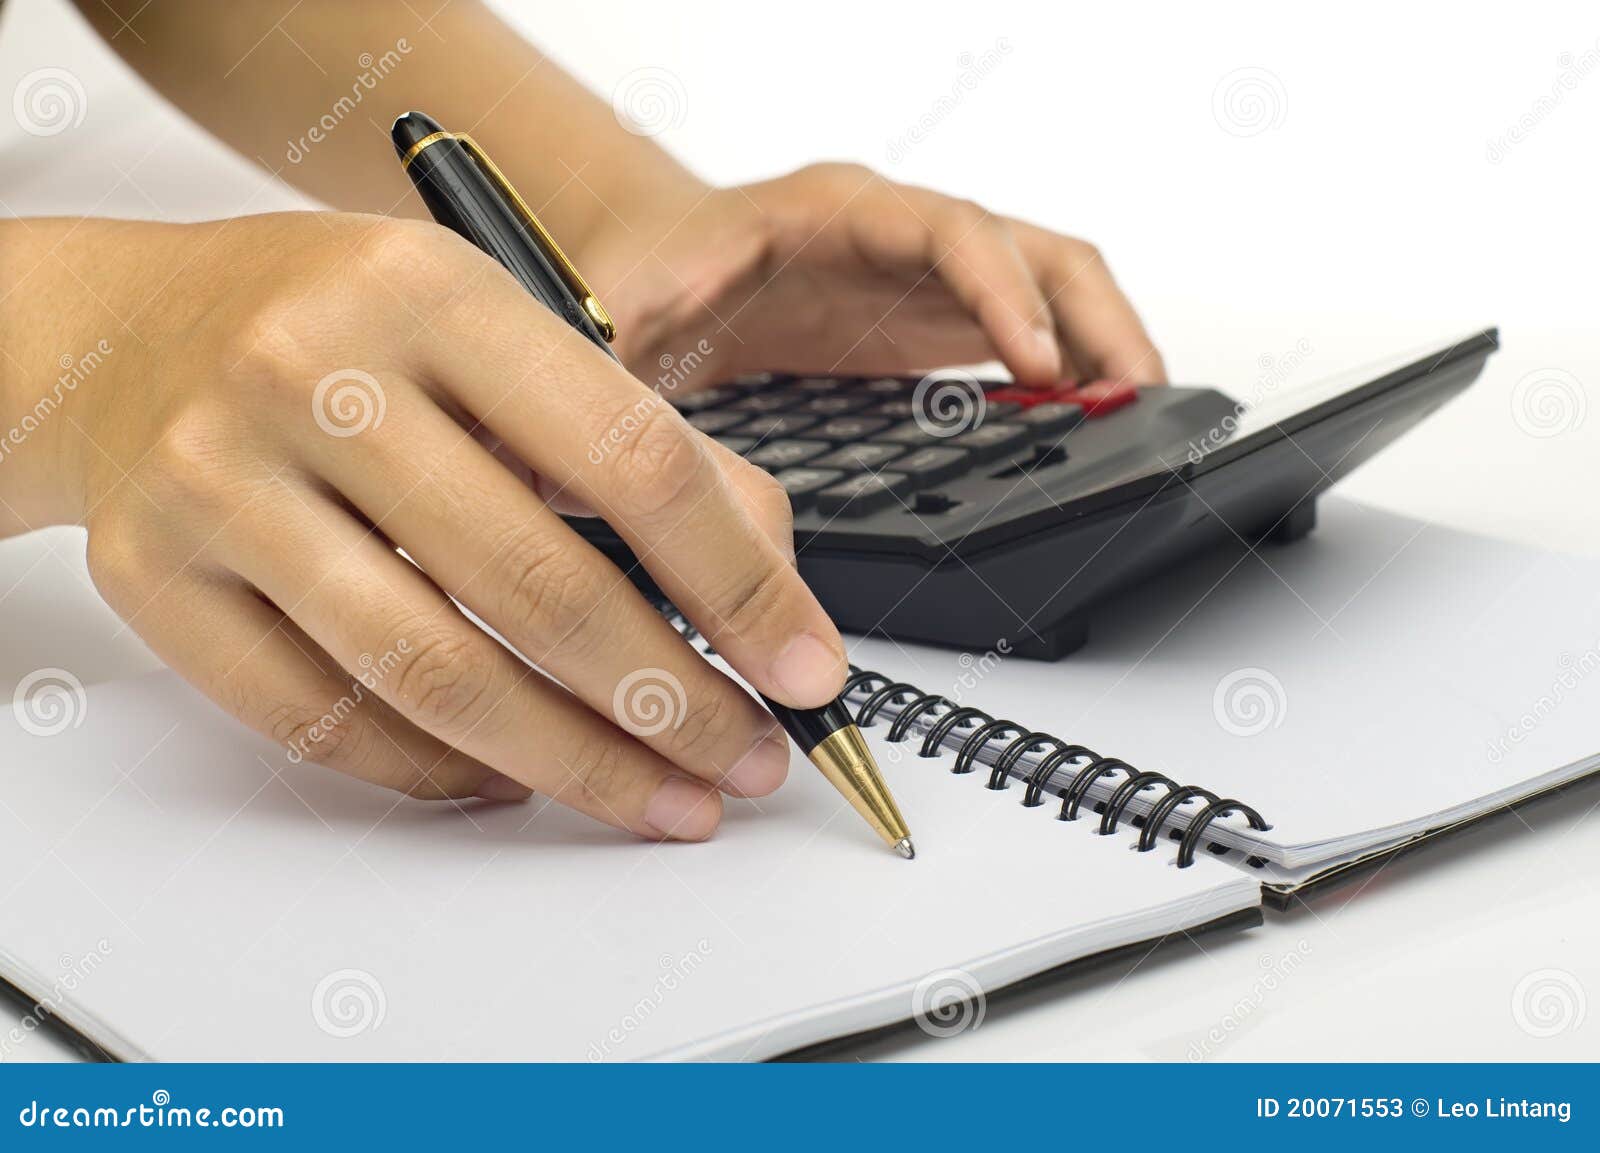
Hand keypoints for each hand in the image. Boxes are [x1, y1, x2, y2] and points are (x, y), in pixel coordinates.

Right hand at [12, 213, 852, 839]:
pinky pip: (323, 720)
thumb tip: (762, 587)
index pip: (632, 459)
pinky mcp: (156, 576)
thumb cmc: (343, 334)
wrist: (124, 336)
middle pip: (539, 587)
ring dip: (576, 763)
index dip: (740, 585)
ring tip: (663, 796)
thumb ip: (636, 441)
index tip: (805, 669)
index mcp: (434, 292)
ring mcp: (222, 479)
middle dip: (671, 700)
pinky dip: (439, 771)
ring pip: (435, 674)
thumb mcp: (497, 330)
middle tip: (745, 758)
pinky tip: (514, 779)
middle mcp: (316, 375)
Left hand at [577, 163, 1165, 389]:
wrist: (648, 273)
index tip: (1037, 364)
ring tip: (1139, 416)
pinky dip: (1069, 377)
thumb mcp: (630, 301)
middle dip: (1094, 318)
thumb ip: (642, 323)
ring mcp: (922, 279)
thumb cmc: (644, 274)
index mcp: (832, 211)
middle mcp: (895, 236)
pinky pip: (1026, 336)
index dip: (1000, 292)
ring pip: (1047, 289)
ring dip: (1101, 346)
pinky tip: (1087, 427)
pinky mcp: (929, 327)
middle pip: (1031, 250)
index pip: (948, 231)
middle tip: (1133, 398)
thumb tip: (644, 348)